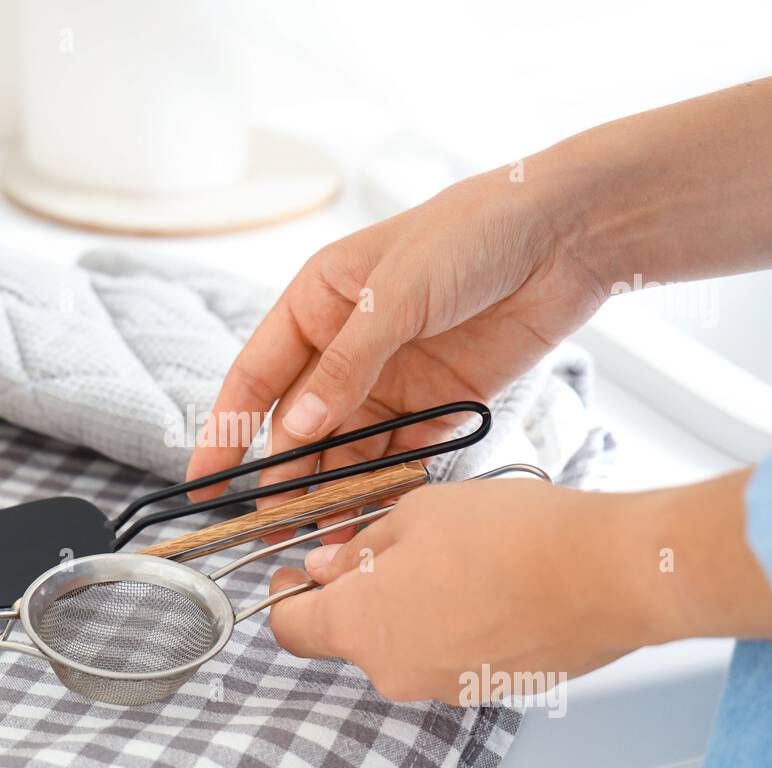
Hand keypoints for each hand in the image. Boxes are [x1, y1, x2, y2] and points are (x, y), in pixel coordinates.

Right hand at [186, 170, 605, 536]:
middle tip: (272, 526)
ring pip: (346, 448)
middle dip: (284, 474)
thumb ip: (345, 365)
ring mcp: (392, 378)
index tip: (204, 482)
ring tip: (320, 533)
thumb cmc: (472, 231)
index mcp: (316, 303)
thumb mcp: (395, 292)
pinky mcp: (438, 402)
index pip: (255, 377)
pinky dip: (385, 485)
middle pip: (299, 424)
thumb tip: (296, 429)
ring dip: (333, 488)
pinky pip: (399, 454)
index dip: (226, 431)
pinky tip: (372, 513)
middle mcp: (346, 346)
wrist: (567, 235)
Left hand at [266, 472, 771, 702]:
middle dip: (359, 593)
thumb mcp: (417, 515)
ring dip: (409, 607)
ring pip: (403, 644)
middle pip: (351, 636)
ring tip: (452, 557)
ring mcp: (443, 689)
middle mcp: (393, 672)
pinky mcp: (488, 692)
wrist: (608, 575)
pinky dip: (452, 624)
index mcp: (360, 626)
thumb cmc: (510, 535)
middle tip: (388, 544)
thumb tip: (325, 566)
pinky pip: (449, 656)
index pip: (290, 630)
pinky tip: (487, 585)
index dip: (282, 598)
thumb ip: (360, 548)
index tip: (289, 572)